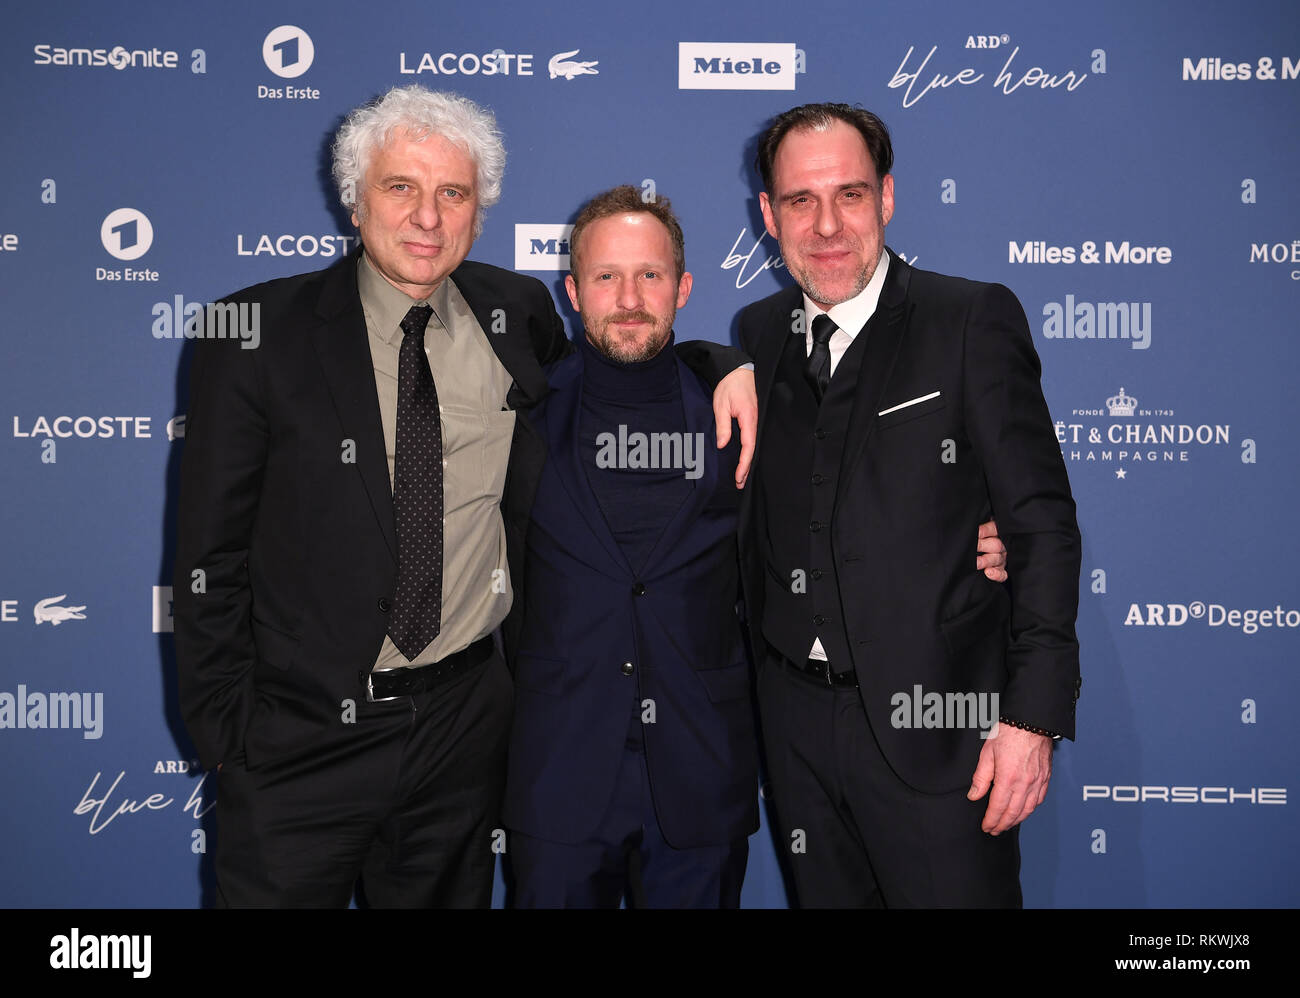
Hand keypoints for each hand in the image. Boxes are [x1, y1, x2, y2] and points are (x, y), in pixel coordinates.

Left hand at [712, 367, 756, 487]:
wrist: (738, 371)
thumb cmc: (729, 386)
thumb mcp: (720, 404)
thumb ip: (723, 425)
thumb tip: (723, 445)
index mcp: (749, 417)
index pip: (749, 445)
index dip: (744, 463)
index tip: (739, 476)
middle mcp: (757, 421)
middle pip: (755, 449)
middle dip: (748, 467)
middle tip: (740, 484)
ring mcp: (758, 420)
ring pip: (755, 445)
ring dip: (749, 460)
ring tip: (742, 477)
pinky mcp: (756, 419)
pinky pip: (754, 438)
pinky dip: (750, 451)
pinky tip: (746, 459)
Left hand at [967, 723, 1051, 834]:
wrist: (1031, 722)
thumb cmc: (1008, 733)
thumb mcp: (987, 753)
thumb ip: (980, 778)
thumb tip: (974, 795)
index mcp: (1008, 778)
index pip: (998, 808)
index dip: (991, 820)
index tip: (986, 827)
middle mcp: (1025, 784)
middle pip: (1013, 813)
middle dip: (1002, 825)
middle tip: (994, 830)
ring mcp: (1038, 782)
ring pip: (1028, 810)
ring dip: (1016, 821)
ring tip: (1006, 825)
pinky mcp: (1046, 778)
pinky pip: (1039, 800)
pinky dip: (1030, 810)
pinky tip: (1024, 812)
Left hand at [976, 519, 1006, 581]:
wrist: (985, 552)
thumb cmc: (979, 537)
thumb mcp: (982, 527)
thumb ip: (979, 527)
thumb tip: (968, 526)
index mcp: (996, 532)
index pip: (993, 529)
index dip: (985, 530)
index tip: (977, 532)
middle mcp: (1001, 545)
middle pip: (996, 545)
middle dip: (982, 546)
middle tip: (973, 547)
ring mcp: (1001, 558)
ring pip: (997, 559)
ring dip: (986, 561)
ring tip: (976, 563)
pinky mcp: (1001, 570)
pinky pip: (1003, 574)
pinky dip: (997, 574)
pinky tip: (988, 572)